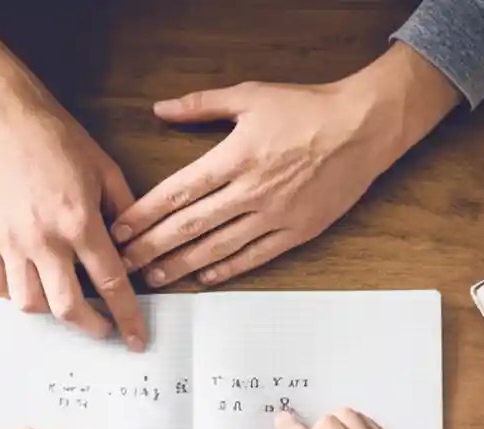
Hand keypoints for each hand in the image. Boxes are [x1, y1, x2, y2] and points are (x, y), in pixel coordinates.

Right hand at [0, 110, 147, 350]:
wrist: (8, 120)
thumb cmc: (61, 142)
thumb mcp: (107, 171)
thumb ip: (125, 213)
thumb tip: (135, 250)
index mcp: (80, 223)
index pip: (111, 284)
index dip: (127, 318)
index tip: (136, 340)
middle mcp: (45, 239)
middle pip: (68, 307)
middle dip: (91, 327)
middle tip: (102, 330)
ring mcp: (11, 241)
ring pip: (29, 303)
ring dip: (50, 312)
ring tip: (63, 302)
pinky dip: (12, 294)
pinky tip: (27, 284)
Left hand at [112, 43, 459, 287]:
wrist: (363, 127)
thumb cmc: (307, 108)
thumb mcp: (250, 95)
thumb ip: (201, 105)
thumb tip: (160, 109)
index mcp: (234, 156)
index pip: (177, 192)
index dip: (145, 214)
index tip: (119, 230)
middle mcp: (250, 190)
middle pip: (189, 226)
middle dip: (152, 248)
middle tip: (124, 265)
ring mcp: (274, 214)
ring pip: (218, 247)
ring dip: (182, 265)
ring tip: (155, 278)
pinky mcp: (297, 231)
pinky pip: (255, 257)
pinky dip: (227, 269)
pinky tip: (204, 277)